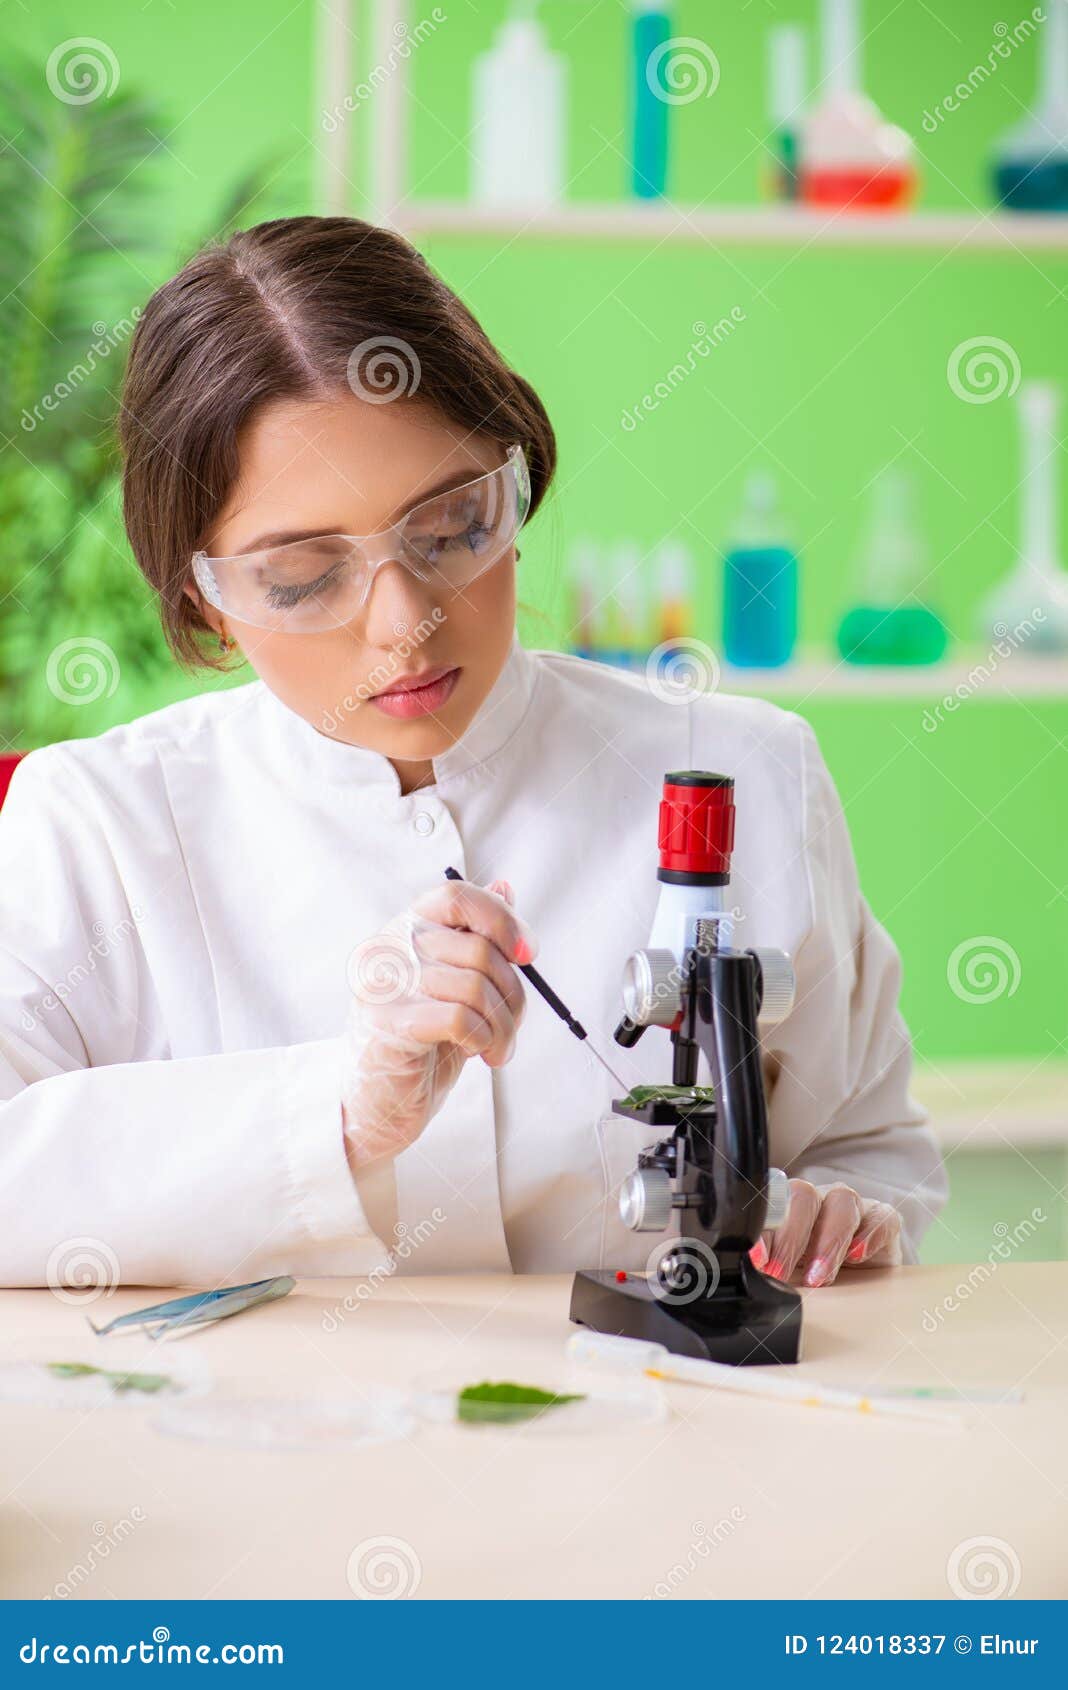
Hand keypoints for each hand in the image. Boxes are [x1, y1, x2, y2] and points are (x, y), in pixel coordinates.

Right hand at [340, 876, 533, 1174]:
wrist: (378, 1105)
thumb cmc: (422, 1044)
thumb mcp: (456, 986)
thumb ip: (476, 938)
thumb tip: (505, 889)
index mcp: (405, 930)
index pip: (456, 896)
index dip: (501, 919)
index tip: (527, 953)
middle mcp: (388, 948)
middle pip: (478, 950)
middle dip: (512, 994)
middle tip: (511, 1026)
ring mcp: (383, 985)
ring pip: (474, 987)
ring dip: (502, 1025)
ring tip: (497, 1048)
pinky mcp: (387, 1024)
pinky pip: (460, 1019)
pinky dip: (483, 1038)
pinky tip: (477, 1053)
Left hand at [749, 1179, 902, 1286]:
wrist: (861, 1282)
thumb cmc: (813, 1272)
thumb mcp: (786, 1273)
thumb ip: (769, 1268)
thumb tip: (748, 1278)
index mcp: (786, 1206)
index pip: (770, 1204)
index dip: (763, 1229)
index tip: (758, 1259)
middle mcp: (818, 1199)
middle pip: (803, 1196)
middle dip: (790, 1237)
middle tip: (781, 1273)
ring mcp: (852, 1205)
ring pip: (841, 1202)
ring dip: (827, 1241)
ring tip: (817, 1278)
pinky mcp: (883, 1219)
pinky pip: (881, 1217)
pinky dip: (870, 1235)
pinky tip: (858, 1257)